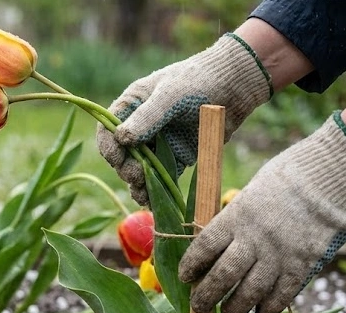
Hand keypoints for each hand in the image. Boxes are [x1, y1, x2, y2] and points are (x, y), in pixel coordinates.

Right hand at [97, 33, 270, 204]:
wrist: (236, 85)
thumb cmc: (199, 80)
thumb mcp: (171, 95)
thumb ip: (147, 117)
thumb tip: (121, 138)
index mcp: (132, 106)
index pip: (108, 130)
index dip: (109, 147)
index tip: (116, 159)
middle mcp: (141, 126)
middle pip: (123, 155)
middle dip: (126, 168)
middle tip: (137, 177)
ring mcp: (159, 143)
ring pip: (140, 169)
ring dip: (139, 183)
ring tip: (143, 195)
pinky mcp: (177, 156)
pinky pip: (162, 176)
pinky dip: (157, 189)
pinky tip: (154, 200)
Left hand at [179, 112, 345, 312]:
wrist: (327, 178)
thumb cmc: (283, 182)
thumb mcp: (248, 196)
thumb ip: (231, 222)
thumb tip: (212, 249)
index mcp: (235, 217)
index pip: (204, 247)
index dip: (191, 266)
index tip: (185, 277)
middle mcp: (254, 239)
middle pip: (223, 276)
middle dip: (206, 296)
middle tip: (199, 307)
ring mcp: (278, 254)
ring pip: (250, 292)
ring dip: (235, 309)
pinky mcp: (302, 265)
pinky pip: (282, 295)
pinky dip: (269, 307)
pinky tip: (261, 311)